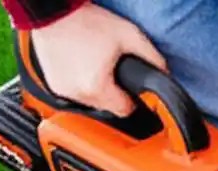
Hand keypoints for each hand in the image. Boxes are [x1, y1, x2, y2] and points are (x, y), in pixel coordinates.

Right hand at [30, 4, 167, 116]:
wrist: (53, 12)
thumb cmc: (85, 21)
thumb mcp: (129, 35)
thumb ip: (151, 57)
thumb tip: (164, 73)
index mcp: (96, 87)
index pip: (125, 111)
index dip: (132, 100)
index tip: (131, 89)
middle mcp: (78, 94)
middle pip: (109, 108)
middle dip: (115, 93)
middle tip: (115, 71)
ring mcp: (62, 91)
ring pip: (91, 102)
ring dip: (98, 89)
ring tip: (98, 67)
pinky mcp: (53, 85)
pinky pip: (75, 93)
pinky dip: (82, 84)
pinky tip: (83, 67)